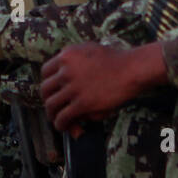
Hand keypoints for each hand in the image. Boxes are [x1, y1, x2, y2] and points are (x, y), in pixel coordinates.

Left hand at [39, 42, 165, 132]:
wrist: (132, 69)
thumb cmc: (116, 60)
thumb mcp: (90, 50)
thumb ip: (74, 60)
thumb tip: (63, 77)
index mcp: (67, 55)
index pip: (45, 71)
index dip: (48, 84)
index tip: (53, 92)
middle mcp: (66, 69)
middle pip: (45, 89)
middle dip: (48, 100)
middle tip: (54, 108)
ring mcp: (73, 87)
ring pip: (51, 105)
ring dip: (52, 115)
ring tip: (58, 121)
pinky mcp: (82, 103)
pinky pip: (63, 117)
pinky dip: (61, 125)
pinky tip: (65, 127)